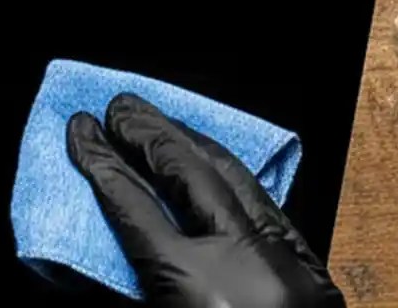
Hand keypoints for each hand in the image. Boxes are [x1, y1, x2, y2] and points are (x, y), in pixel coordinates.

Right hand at [67, 94, 344, 307]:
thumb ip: (129, 290)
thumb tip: (93, 248)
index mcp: (198, 293)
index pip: (135, 207)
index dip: (101, 164)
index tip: (80, 132)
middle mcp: (248, 267)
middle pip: (187, 174)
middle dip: (146, 134)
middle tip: (115, 109)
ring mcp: (290, 265)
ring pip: (237, 179)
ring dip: (191, 144)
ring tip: (156, 122)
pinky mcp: (316, 273)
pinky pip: (270, 207)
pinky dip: (234, 180)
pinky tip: (213, 165)